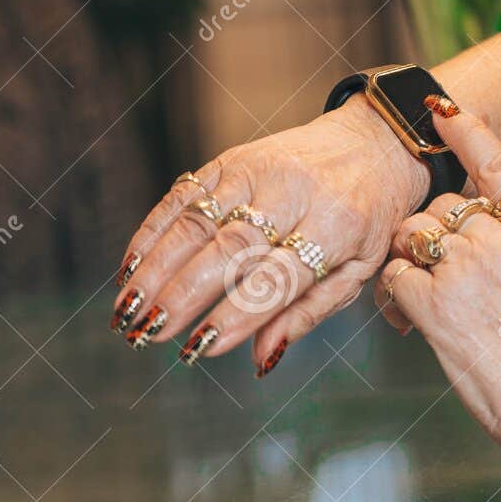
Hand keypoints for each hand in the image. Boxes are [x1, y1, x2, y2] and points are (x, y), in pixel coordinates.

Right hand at [111, 95, 429, 370]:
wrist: (375, 141)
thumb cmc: (368, 218)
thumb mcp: (358, 268)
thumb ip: (308, 312)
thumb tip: (261, 360)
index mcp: (336, 227)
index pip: (278, 277)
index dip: (237, 313)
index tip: (200, 348)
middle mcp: (294, 194)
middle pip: (229, 248)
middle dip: (183, 295)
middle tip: (147, 333)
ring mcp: (258, 171)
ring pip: (197, 220)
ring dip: (155, 267)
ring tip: (125, 311)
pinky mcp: (232, 158)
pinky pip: (184, 193)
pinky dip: (152, 231)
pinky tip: (129, 268)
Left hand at [376, 105, 500, 455]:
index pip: (495, 162)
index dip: (466, 131)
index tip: (442, 109)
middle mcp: (500, 236)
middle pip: (446, 207)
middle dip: (439, 231)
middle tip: (442, 270)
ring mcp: (465, 266)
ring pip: (414, 234)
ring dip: (411, 257)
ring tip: (422, 294)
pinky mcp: (434, 302)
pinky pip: (395, 275)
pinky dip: (395, 291)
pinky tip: (408, 315)